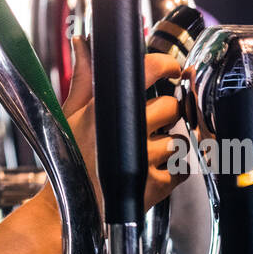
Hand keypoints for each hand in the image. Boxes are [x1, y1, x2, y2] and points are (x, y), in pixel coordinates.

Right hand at [61, 36, 188, 216]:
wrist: (70, 210)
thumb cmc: (70, 162)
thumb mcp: (70, 116)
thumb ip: (84, 78)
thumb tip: (81, 44)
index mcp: (105, 109)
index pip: (149, 70)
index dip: (167, 66)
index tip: (172, 70)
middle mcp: (126, 132)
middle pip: (171, 107)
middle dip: (165, 116)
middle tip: (147, 128)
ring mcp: (142, 159)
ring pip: (179, 139)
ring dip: (168, 147)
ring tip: (144, 156)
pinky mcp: (154, 185)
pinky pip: (182, 168)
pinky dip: (173, 171)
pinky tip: (150, 173)